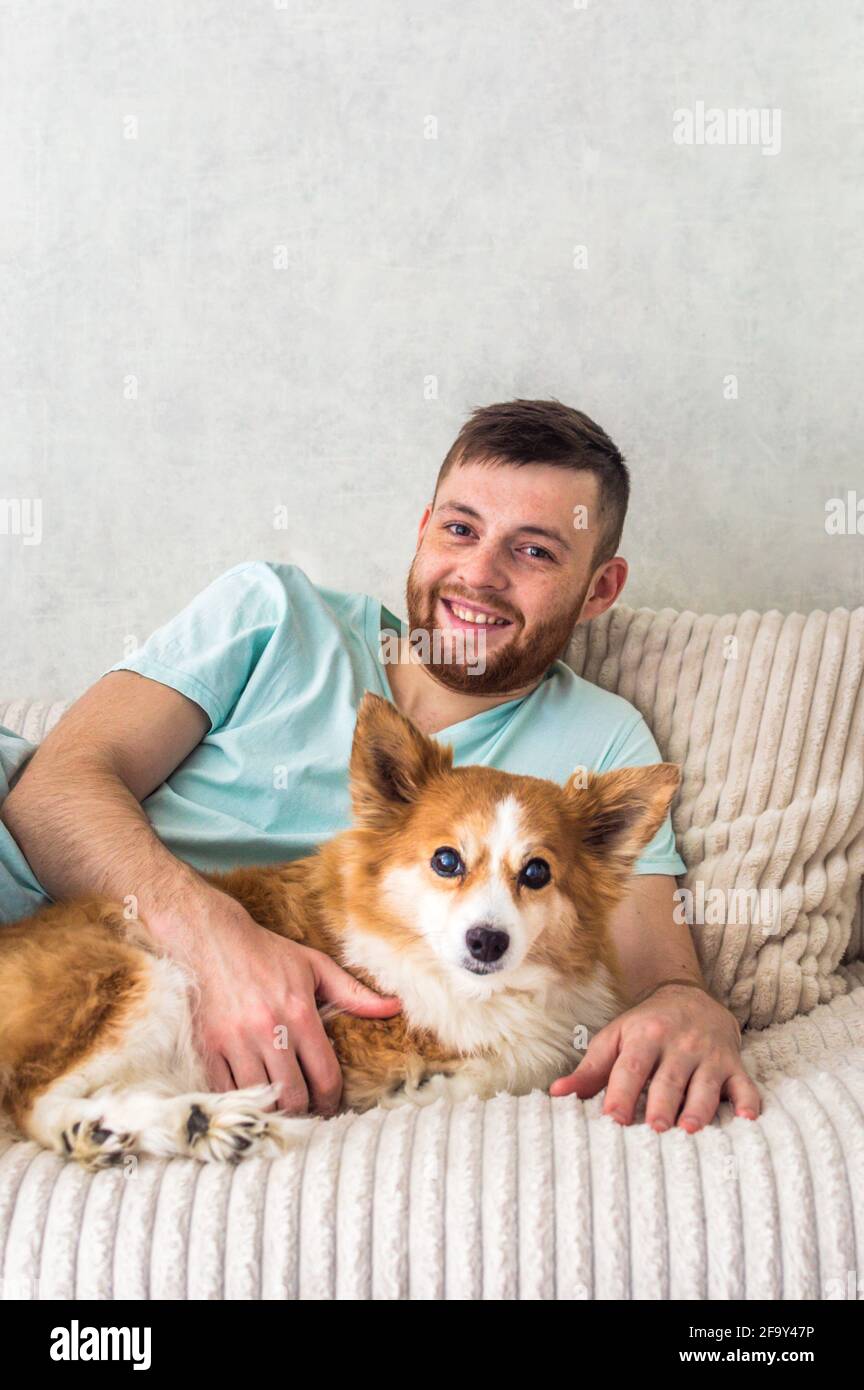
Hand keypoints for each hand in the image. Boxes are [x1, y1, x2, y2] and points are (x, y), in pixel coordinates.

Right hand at [150, 888, 401, 1116]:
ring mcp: (235, 1041)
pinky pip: (226, 1091)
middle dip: (304, 1110)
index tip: (331, 1105)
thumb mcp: (315, 966)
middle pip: (293, 1096)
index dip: (332, 1100)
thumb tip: (394, 1008)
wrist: (211, 939)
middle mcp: (268, 1031)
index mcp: (300, 1013)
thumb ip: (354, 993)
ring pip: (260, 1099)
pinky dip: (241, 1100)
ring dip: (273, 1109)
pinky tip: (251, 1098)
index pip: (325, 1075)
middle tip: (307, 1110)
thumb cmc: (268, 954)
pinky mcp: (208, 1047)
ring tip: (281, 1106)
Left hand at [549, 982, 760, 1131]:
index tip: (614, 1118)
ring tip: (690, 1129)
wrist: (689, 995)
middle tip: (656, 1129)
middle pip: (670, 1077)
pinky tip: (747, 1118)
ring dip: (700, 1106)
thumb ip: (590, 1069)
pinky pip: (744, 1083)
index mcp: (645, 1036)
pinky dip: (748, 1101)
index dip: (623, 1092)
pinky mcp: (734, 1063)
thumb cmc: (645, 1026)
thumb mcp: (616, 1037)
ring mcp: (709, 1054)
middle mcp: (679, 1044)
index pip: (632, 1066)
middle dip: (663, 1103)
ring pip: (706, 1083)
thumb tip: (557, 1094)